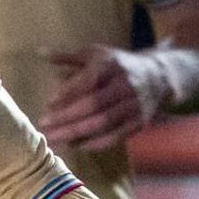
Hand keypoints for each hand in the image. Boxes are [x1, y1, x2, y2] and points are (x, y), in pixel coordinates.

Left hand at [36, 45, 167, 153]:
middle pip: (93, 105)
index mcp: (111, 66)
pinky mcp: (139, 122)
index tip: (48, 103)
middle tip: (43, 126)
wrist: (158, 76)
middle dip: (66, 118)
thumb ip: (68, 56)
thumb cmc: (117, 65)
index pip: (87, 80)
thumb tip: (40, 52)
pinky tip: (76, 146)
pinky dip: (95, 143)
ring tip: (54, 140)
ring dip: (76, 134)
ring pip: (103, 123)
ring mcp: (133, 105)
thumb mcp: (96, 54)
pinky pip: (115, 136)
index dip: (68, 92)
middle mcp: (124, 85)